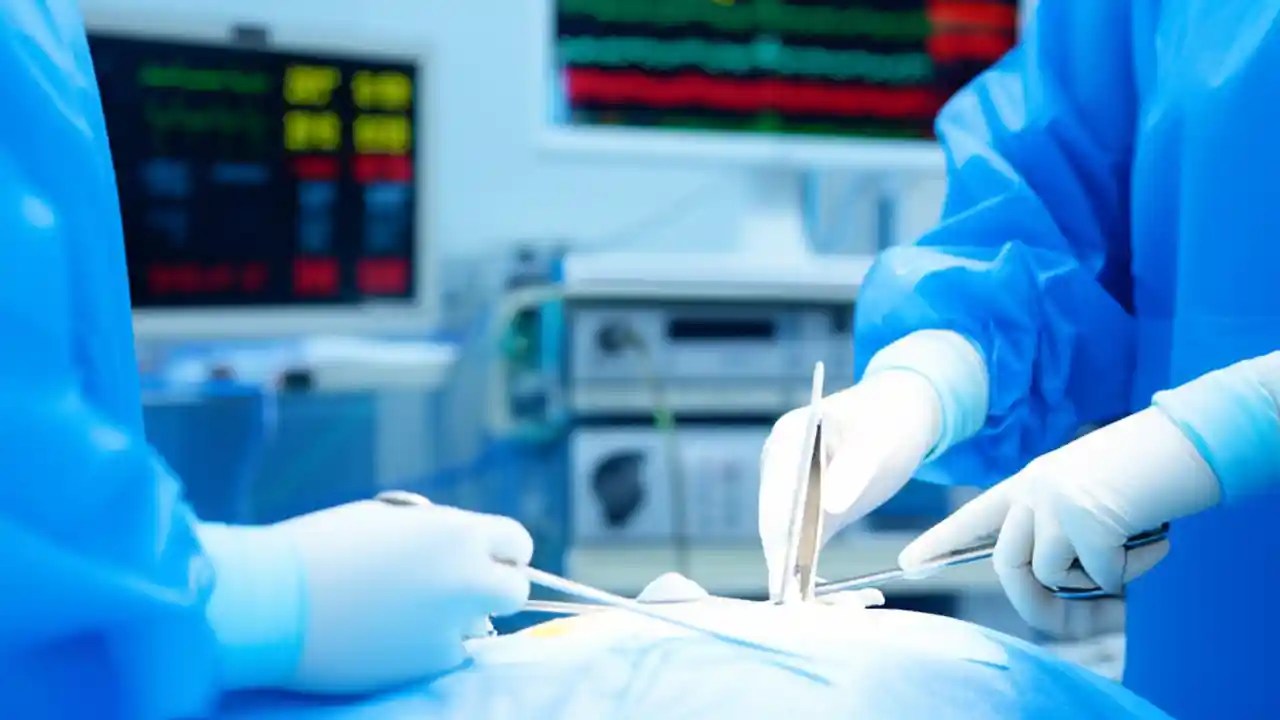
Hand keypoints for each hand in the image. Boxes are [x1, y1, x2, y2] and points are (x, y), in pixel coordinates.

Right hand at [205, 498, 533, 693]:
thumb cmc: (323, 548)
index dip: (500, 551)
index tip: (486, 558)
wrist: (275, 600)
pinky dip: (427, 647)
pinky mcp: (429, 664)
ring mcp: (452, 626)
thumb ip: (436, 535)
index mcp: (459, 533)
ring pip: (479, 625)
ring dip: (455, 619)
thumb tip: (463, 550)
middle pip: (514, 590)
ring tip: (401, 612)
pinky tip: (387, 636)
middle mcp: (467, 580)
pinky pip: (447, 653)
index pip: (516, 541)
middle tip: (461, 590)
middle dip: (494, 588)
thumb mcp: (391, 522)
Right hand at [758, 369, 943, 596]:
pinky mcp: (810, 514)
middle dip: (794, 573)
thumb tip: (830, 508)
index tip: (788, 584)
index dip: (779, 544)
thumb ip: (854, 469)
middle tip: (827, 608)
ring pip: (788, 547)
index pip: (774, 500)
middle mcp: (780, 472)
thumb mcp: (880, 440)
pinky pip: (805, 551)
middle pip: (775, 529)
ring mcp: (792, 495)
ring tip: (852, 606)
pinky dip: (822, 577)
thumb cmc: (890, 419)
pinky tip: (854, 598)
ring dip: (809, 582)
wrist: (901, 412)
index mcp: (787, 442)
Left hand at [899, 408, 1220, 637]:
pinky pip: (1098, 576)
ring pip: (1052, 573)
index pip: (973, 518)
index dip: (939, 543)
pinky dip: (1127, 570)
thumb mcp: (1081, 496)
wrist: (1178, 445)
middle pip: (1007, 563)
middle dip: (1032, 602)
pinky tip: (1145, 540)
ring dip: (1092, 578)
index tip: (907, 564)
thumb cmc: (1136, 476)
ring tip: (1125, 547)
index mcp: (1028, 485)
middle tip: (1058, 622)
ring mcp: (1056, 504)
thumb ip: (1053, 530)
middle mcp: (1033, 492)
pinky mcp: (1086, 519)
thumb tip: (1046, 585)